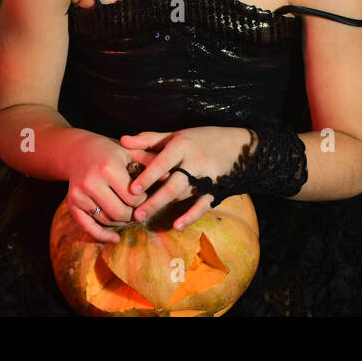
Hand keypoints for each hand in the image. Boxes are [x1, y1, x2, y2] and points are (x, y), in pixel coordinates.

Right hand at [62, 131, 146, 242]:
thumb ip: (151, 162)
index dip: (144, 200)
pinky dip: (102, 236)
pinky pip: (88, 227)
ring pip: (108, 220)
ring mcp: (80, 194)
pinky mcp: (72, 204)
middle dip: (134, 213)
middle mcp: (92, 182)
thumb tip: (171, 176)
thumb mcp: (131, 152)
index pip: (134, 198)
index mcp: (109, 168)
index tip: (146, 195)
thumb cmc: (111, 152)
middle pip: (121, 212)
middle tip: (140, 209)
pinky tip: (115, 238)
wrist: (78, 151)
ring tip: (129, 213)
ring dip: (122, 221)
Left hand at [119, 126, 253, 230]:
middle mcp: (195, 161)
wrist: (239, 145)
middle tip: (136, 214)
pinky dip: (191, 216)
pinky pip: (203, 205)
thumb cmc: (201, 138)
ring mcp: (207, 176)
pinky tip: (177, 225)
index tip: (133, 189)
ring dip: (165, 206)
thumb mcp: (176, 135)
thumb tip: (122, 140)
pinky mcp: (217, 189)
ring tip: (145, 218)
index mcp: (182, 145)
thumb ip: (149, 139)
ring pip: (183, 194)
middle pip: (172, 184)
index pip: (162, 162)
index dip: (148, 176)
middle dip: (154, 200)